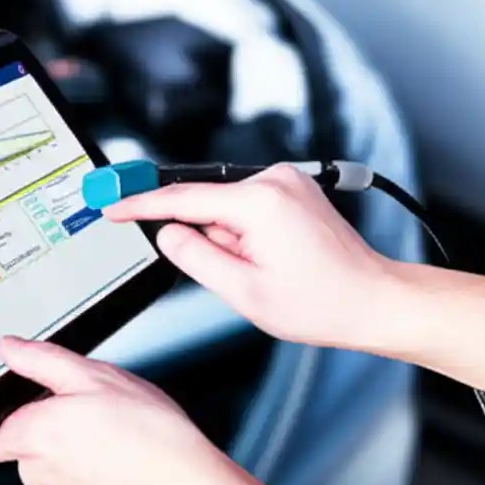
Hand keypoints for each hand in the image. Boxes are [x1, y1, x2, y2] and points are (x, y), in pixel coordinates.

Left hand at [0, 337, 382, 484]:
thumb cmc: (152, 438)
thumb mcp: (96, 375)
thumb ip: (41, 359)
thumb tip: (9, 348)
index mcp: (32, 434)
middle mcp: (37, 470)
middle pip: (21, 439)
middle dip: (44, 418)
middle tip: (85, 401)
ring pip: (47, 458)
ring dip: (68, 440)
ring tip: (112, 426)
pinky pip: (71, 477)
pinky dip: (87, 462)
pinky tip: (120, 450)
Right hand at [103, 164, 393, 349]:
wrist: (374, 301)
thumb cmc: (322, 303)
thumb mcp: (243, 292)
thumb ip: (193, 257)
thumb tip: (167, 233)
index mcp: (259, 202)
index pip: (181, 198)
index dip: (138, 205)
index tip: (110, 206)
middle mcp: (273, 181)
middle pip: (204, 205)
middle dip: (208, 242)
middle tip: (238, 276)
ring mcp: (285, 182)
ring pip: (223, 210)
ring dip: (229, 242)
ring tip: (267, 272)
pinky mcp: (290, 190)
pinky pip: (243, 209)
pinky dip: (242, 235)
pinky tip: (271, 260)